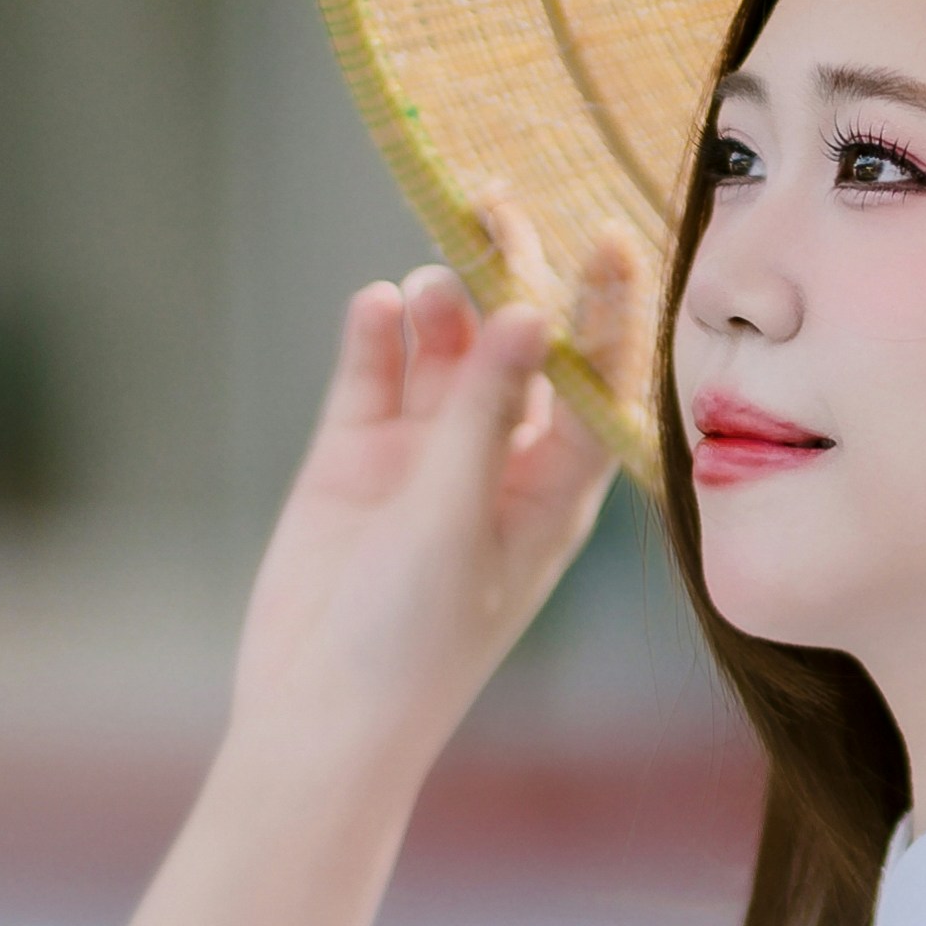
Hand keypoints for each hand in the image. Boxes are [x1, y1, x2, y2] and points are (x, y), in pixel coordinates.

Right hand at [224, 227, 631, 806]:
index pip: (596, 385)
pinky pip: (373, 375)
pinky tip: (378, 305)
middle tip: (495, 207)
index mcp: (555, 492)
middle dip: (511, 279)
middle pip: (517, 351)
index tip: (607, 237)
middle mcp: (497, 463)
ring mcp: (422, 458)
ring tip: (434, 277)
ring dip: (442, 307)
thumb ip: (484, 416)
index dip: (605, 313)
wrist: (317, 719)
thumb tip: (524, 312)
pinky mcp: (353, 457)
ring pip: (443, 353)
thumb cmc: (415, 643)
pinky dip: (376, 337)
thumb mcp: (455, 523)